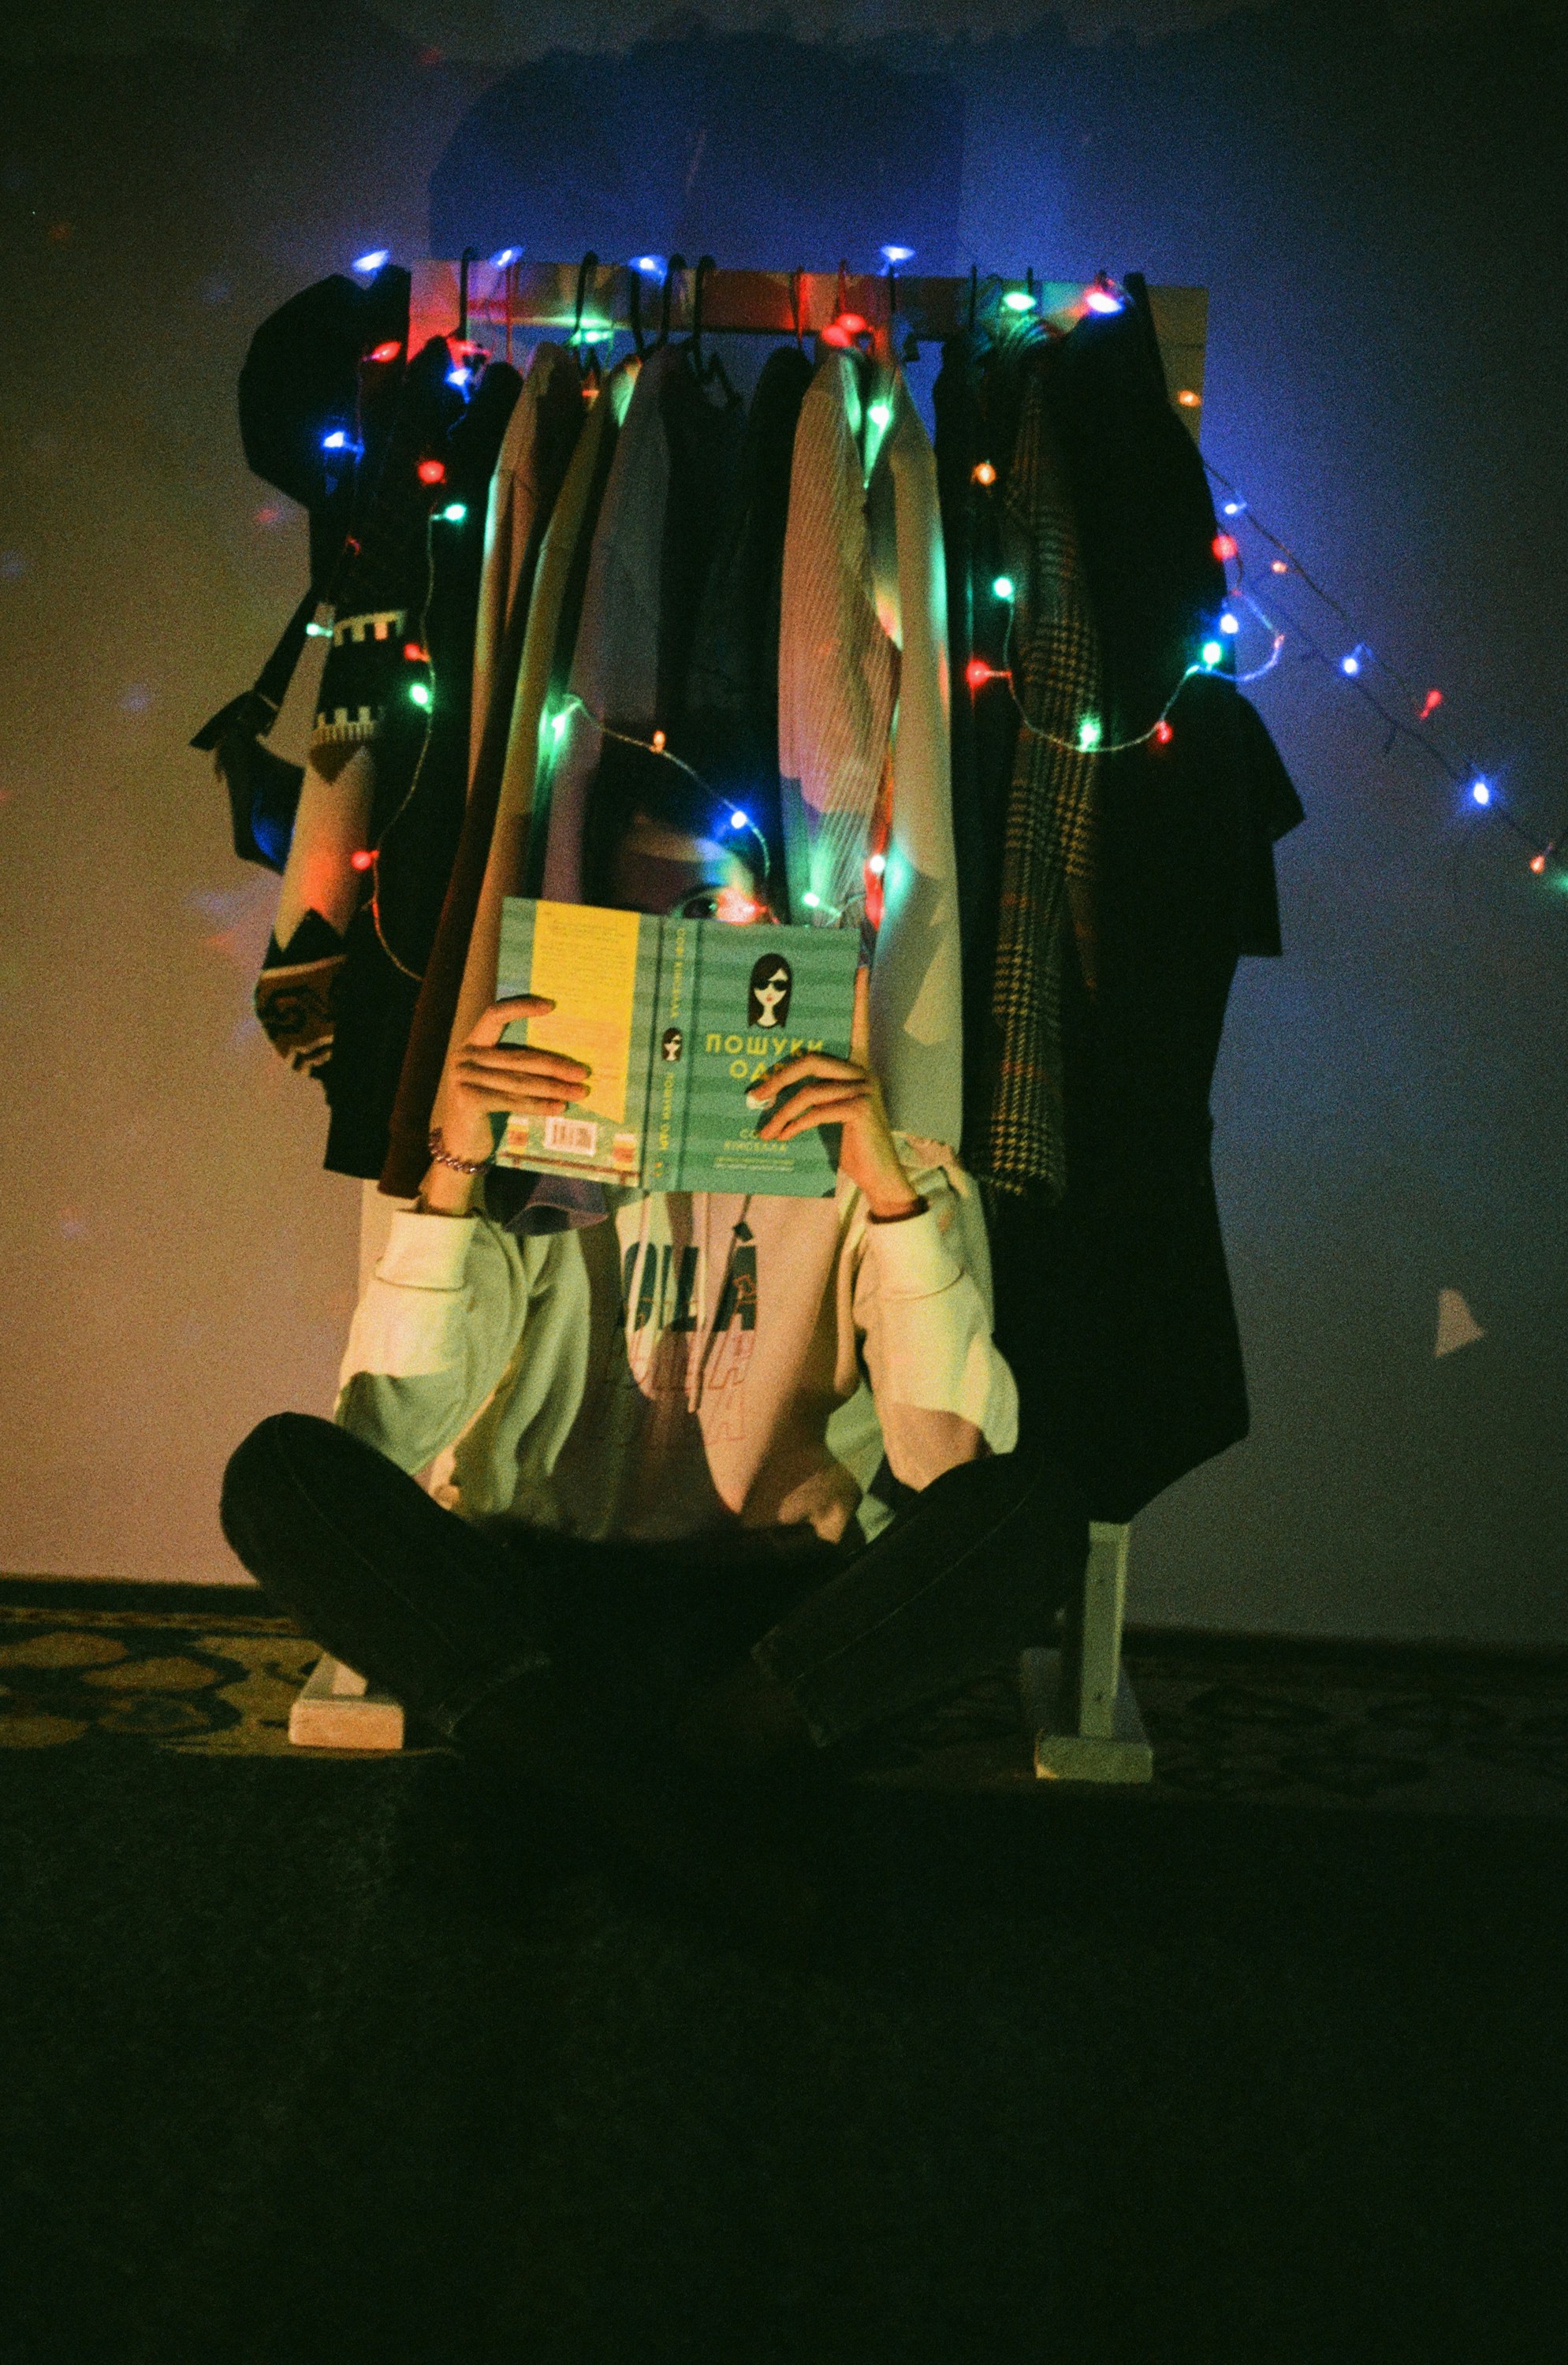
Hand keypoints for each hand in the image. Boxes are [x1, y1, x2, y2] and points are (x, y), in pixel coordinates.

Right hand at [439, 995, 589, 1166]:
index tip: (551, 1006)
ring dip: (554, 1088)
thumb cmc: (485, 1107)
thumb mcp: (497, 1079)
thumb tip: (564, 1059)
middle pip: (518, 1056)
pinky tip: (559, 1108)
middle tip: (583, 1072)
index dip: (521, 1007)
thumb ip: (515, 1064)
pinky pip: (512, 1101)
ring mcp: (464, 1078)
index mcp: (472, 1042)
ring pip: (520, 1081)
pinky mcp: (468, 1100)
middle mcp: (464, 1056)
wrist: (460, 1142)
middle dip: (555, 1065)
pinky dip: (539, 1106)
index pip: (495, 1014)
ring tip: (580, 1092)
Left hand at [745, 968, 922, 1218]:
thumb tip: (768, 1093)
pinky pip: (815, 1111)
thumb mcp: (828, 1116)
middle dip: (777, 1078)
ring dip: (780, 1113)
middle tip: (753, 1097)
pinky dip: (794, 1126)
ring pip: (808, 1091)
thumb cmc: (850, 1145)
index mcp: (858, 1068)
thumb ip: (810, 1097)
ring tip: (764, 1132)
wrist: (878, 1177)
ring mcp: (864, 1090)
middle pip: (811, 1060)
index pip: (858, 1025)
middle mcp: (863, 1073)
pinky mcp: (860, 1109)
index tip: (859, 967)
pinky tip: (783, 1138)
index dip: (858, 997)